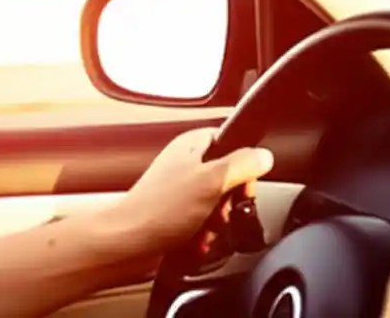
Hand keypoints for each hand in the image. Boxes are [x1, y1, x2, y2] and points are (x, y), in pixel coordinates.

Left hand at [96, 128, 273, 273]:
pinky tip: (198, 241)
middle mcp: (186, 164)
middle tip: (222, 210)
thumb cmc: (158, 209)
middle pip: (229, 178)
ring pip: (218, 204)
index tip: (243, 184)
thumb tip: (265, 157)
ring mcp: (179, 191)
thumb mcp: (213, 180)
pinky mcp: (175, 216)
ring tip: (207, 230)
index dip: (245, 165)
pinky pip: (204, 223)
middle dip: (231, 201)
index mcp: (192, 144)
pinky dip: (205, 235)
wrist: (124, 246)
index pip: (234, 142)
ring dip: (218, 223)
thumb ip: (245, 164)